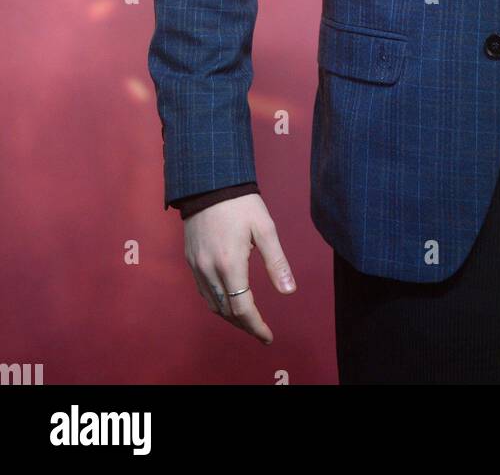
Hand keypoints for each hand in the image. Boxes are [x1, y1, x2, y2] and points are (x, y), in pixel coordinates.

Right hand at [183, 193, 295, 343]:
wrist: (209, 182)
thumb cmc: (241, 203)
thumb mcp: (264, 228)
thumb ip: (276, 262)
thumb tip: (289, 291)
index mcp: (230, 264)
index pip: (242, 309)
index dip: (256, 326)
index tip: (268, 337)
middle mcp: (209, 270)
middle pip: (226, 312)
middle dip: (245, 325)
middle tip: (261, 332)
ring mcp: (197, 266)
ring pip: (213, 304)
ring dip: (230, 317)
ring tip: (248, 320)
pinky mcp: (191, 259)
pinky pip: (203, 291)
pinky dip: (217, 303)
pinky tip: (228, 301)